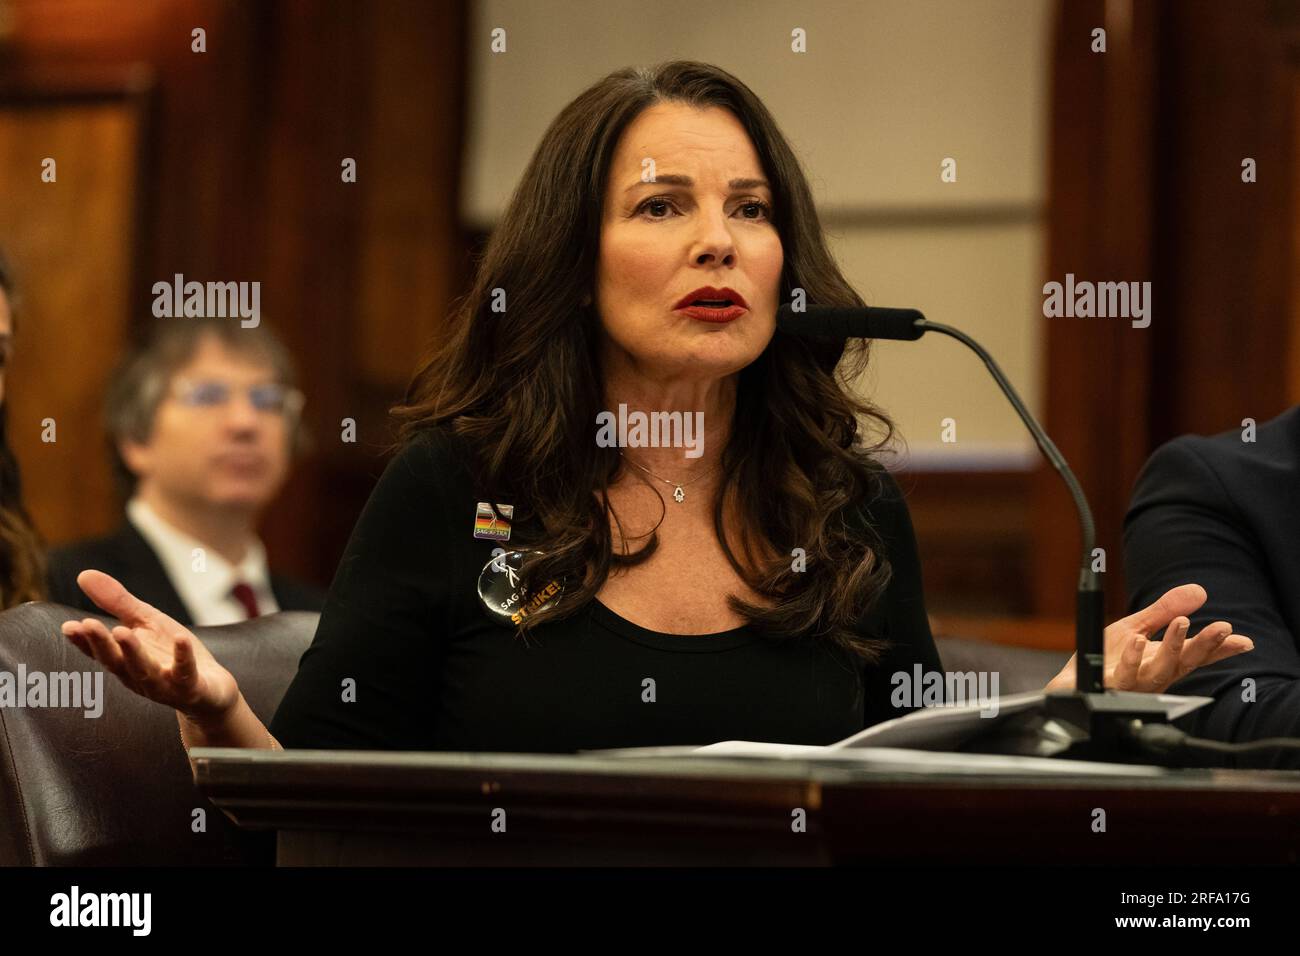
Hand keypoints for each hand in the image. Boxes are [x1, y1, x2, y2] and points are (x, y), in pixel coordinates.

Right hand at [59, 569, 239, 720]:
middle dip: (101, 644)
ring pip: (145, 671)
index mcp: (125, 661)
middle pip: (116, 662)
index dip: (83, 641)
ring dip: (133, 653)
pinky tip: (182, 639)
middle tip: (87, 624)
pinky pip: (186, 673)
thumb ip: (118, 603)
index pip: (99, 652)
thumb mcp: (146, 622)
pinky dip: (183, 657)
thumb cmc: (171, 654)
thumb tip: (83, 574)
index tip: (69, 626)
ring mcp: (165, 685)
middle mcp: (139, 676)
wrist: (211, 688)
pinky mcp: (191, 688)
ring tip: (122, 631)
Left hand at [1045, 583, 1253, 692]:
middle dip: (1205, 645)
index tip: (1243, 640)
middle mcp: (1155, 674)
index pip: (1198, 654)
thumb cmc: (1109, 658)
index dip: (1221, 649)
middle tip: (1222, 627)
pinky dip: (1132, 658)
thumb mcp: (1138, 627)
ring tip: (1182, 623)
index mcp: (1165, 660)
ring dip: (1173, 646)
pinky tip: (1137, 641)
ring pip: (1159, 669)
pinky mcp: (1109, 685)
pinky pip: (1124, 674)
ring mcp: (1134, 683)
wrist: (1074, 683)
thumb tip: (1199, 591)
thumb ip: (1165, 611)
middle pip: (1185, 662)